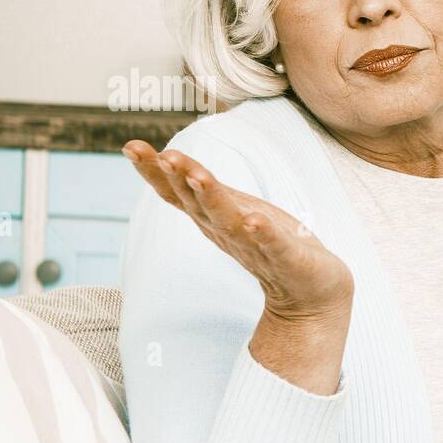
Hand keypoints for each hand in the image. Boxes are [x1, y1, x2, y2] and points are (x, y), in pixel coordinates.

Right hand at [122, 140, 354, 316]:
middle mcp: (228, 233)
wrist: (311, 294)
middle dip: (181, 179)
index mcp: (213, 219)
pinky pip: (274, 246)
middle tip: (165, 156)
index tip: (131, 147)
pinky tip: (256, 221)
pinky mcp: (288, 260)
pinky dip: (264, 234)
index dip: (155, 172)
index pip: (178, 194)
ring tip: (199, 175)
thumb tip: (164, 157)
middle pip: (197, 204)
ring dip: (213, 199)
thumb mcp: (230, 211)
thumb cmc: (269, 244)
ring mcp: (257, 248)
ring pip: (230, 221)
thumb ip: (202, 191)